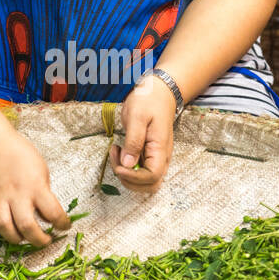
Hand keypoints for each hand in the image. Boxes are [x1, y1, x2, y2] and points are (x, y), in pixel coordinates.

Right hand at [0, 129, 69, 246]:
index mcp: (36, 186)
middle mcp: (17, 194)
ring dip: (14, 238)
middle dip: (38, 240)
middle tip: (44, 241)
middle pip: (27, 226)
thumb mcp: (42, 171)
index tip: (64, 227)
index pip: (53, 213)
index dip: (62, 224)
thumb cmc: (22, 156)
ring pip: (3, 226)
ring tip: (22, 237)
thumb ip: (44, 194)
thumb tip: (48, 216)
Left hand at [109, 75, 176, 191]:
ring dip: (126, 175)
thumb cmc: (149, 101)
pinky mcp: (149, 156)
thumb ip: (133, 141)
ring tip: (117, 153)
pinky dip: (127, 168)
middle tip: (117, 159)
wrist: (159, 93)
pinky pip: (140, 172)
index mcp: (161, 149)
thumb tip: (128, 164)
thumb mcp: (137, 116)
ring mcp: (156, 158)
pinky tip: (120, 152)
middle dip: (129, 180)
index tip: (119, 164)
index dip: (133, 177)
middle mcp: (161, 158)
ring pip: (145, 183)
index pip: (152, 177)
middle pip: (150, 186)